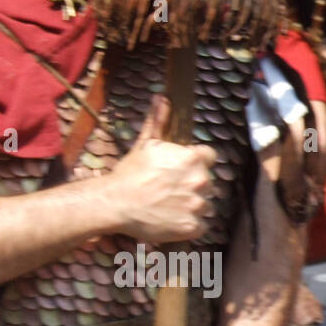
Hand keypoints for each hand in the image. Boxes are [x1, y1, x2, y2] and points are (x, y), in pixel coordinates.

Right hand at [105, 95, 217, 243]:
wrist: (116, 203)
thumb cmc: (130, 173)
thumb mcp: (145, 145)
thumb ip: (158, 122)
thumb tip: (163, 98)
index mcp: (192, 159)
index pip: (210, 156)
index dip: (198, 161)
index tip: (184, 168)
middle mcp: (201, 181)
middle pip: (209, 182)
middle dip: (194, 184)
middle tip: (171, 189)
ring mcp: (199, 205)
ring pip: (207, 204)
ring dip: (194, 205)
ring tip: (171, 204)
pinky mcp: (194, 226)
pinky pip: (203, 225)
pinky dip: (191, 224)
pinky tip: (174, 218)